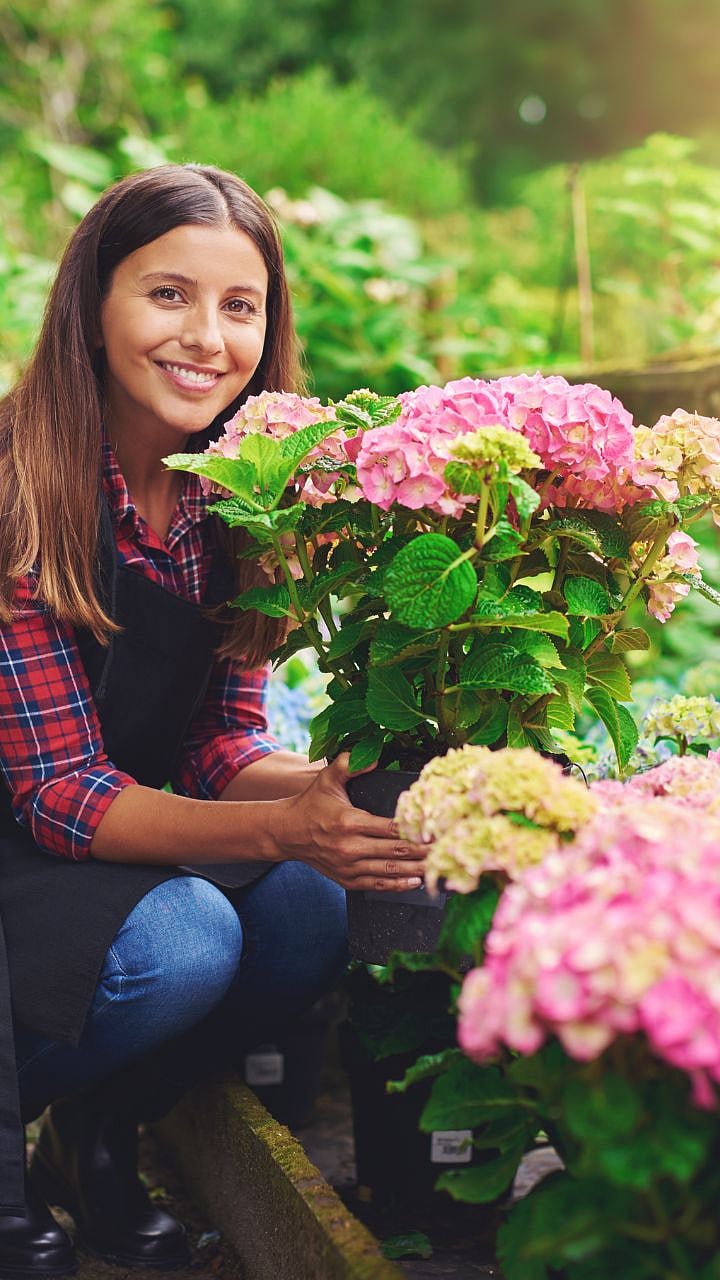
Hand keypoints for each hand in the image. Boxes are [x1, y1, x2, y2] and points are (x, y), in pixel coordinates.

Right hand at [272, 753, 428, 890]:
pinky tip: (415, 881)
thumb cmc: (312, 803)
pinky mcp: (347, 879)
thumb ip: (349, 764)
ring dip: (416, 870)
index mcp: (349, 822)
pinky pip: (377, 885)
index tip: (436, 828)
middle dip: (424, 851)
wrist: (288, 832)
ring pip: (390, 871)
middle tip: (446, 847)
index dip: (416, 829)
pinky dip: (398, 885)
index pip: (390, 827)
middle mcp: (350, 847)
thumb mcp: (327, 778)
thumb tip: (373, 759)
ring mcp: (349, 866)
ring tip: (438, 866)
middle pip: (396, 851)